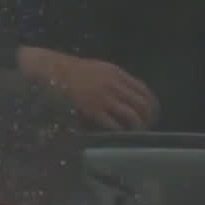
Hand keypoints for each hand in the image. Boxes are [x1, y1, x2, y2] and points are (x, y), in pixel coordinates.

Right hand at [18, 46, 158, 129]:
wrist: (50, 72)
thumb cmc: (71, 72)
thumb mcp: (98, 69)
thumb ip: (114, 80)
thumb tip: (127, 95)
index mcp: (117, 73)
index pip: (144, 90)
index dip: (152, 104)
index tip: (153, 113)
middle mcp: (114, 85)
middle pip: (141, 104)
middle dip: (148, 117)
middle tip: (148, 126)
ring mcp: (104, 98)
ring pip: (132, 115)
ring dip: (137, 126)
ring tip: (136, 133)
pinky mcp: (93, 111)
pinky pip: (114, 124)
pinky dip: (120, 131)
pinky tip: (120, 135)